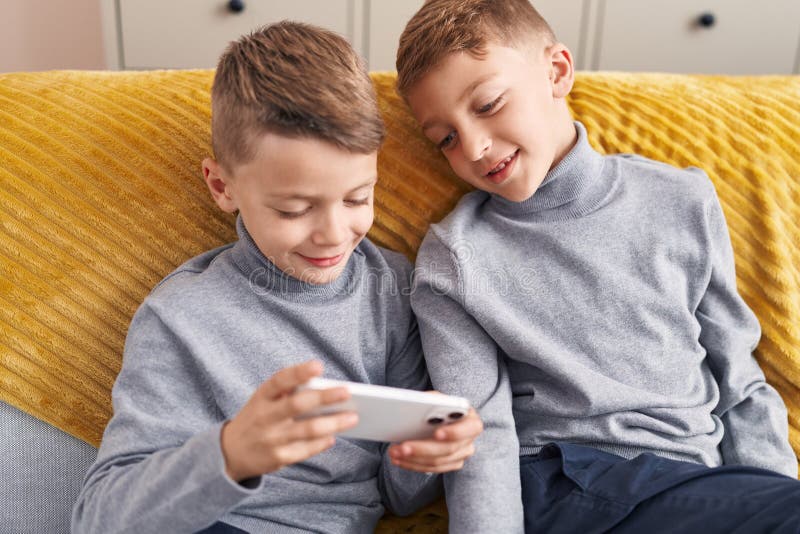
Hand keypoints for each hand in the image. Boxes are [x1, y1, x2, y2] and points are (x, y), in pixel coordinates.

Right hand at [220, 360, 358, 481]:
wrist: (230, 452)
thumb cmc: (257, 418)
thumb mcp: (263, 401)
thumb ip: (287, 394)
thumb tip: (325, 390)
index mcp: (262, 397)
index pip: (280, 381)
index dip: (298, 372)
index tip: (318, 365)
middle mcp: (265, 417)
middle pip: (298, 405)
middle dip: (324, 398)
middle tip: (347, 392)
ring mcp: (271, 439)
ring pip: (308, 430)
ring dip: (334, 423)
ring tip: (353, 417)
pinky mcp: (278, 458)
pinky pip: (306, 450)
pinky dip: (323, 442)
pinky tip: (333, 435)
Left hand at [387, 407, 482, 472]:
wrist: (442, 418)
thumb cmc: (441, 406)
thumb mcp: (438, 398)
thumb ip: (433, 401)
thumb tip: (419, 405)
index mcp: (471, 421)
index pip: (469, 429)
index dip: (454, 432)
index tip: (436, 433)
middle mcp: (469, 441)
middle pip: (448, 449)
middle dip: (422, 449)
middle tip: (402, 447)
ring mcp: (461, 455)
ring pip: (437, 462)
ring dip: (412, 459)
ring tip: (394, 452)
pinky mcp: (450, 465)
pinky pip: (431, 469)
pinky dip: (413, 464)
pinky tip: (399, 459)